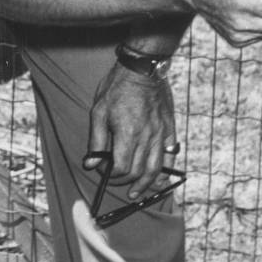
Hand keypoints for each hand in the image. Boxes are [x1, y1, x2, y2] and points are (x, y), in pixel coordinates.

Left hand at [83, 61, 175, 201]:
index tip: (103, 171)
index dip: (110, 175)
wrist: (144, 69)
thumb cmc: (118, 88)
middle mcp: (147, 137)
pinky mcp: (169, 128)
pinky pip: (170, 154)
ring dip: (146, 184)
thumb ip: (96, 141)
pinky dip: (165, 169)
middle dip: (125, 182)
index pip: (121, 168)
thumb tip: (91, 164)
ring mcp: (161, 133)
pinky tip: (160, 178)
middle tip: (116, 182)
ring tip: (137, 192)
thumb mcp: (99, 111)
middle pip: (137, 171)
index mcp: (128, 134)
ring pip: (155, 168)